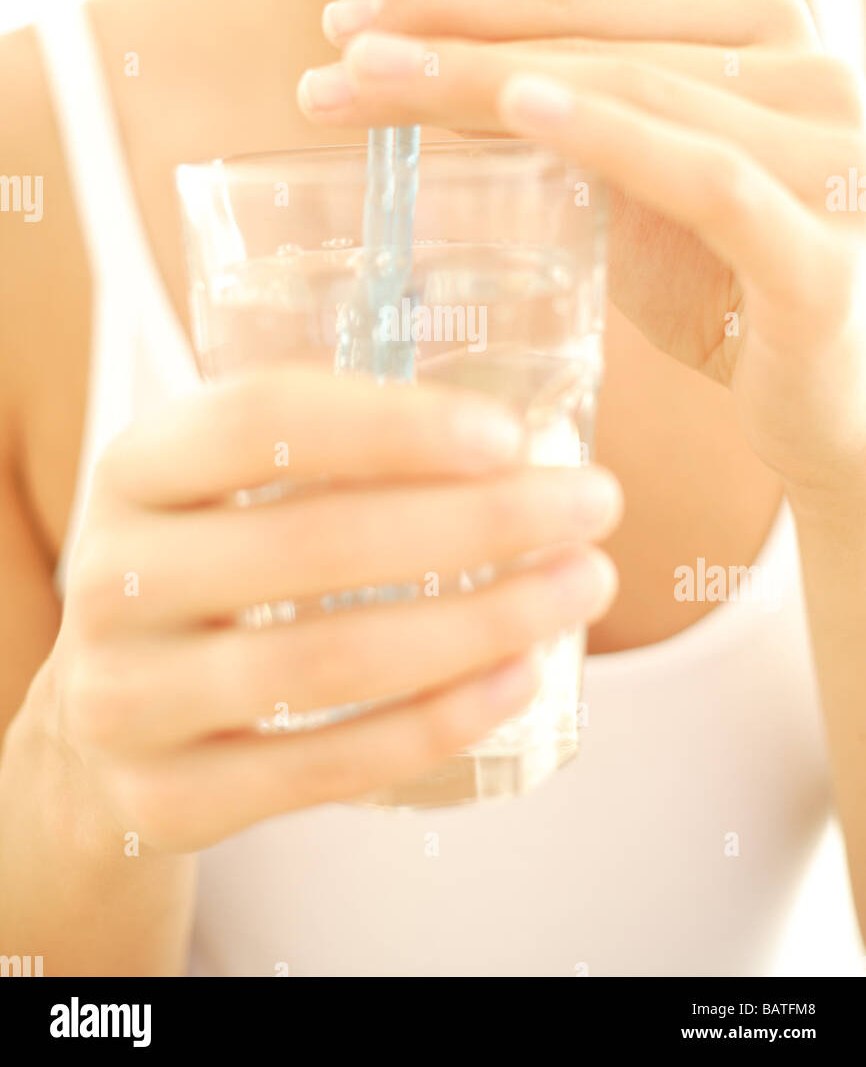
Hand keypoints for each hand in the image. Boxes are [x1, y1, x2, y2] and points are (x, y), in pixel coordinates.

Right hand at [48, 365, 619, 850]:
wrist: (109, 712)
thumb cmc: (213, 565)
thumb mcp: (225, 485)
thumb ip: (326, 449)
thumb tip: (514, 439)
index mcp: (133, 468)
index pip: (260, 422)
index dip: (391, 425)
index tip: (512, 436)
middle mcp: (111, 578)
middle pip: (314, 542)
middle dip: (480, 521)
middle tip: (594, 504)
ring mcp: (128, 699)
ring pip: (330, 660)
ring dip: (482, 621)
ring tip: (584, 585)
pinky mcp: (168, 798)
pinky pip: (323, 766)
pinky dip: (437, 721)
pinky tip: (521, 677)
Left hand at [300, 0, 865, 496]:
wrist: (848, 412)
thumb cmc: (740, 297)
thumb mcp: (646, 196)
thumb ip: (576, 134)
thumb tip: (444, 92)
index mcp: (765, 38)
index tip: (359, 16)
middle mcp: (811, 70)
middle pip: (598, 34)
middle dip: (452, 36)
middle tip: (335, 50)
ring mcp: (830, 153)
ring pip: (636, 90)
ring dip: (487, 79)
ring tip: (373, 83)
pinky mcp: (821, 252)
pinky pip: (707, 180)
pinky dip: (611, 139)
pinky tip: (518, 109)